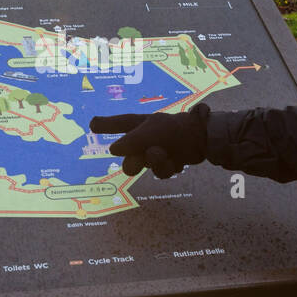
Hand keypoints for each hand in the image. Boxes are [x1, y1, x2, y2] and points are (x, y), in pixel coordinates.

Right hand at [88, 103, 209, 178]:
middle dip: (134, 161)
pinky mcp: (169, 163)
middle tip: (141, 158)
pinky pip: (160, 172)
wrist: (204, 139)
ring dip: (155, 163)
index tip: (92, 124)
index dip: (106, 125)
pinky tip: (177, 161)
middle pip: (128, 157)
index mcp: (141, 125)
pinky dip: (168, 168)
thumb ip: (131, 141)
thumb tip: (113, 150)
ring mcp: (157, 152)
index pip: (119, 124)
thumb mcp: (151, 131)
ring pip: (145, 167)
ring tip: (165, 154)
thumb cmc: (175, 129)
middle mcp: (146, 138)